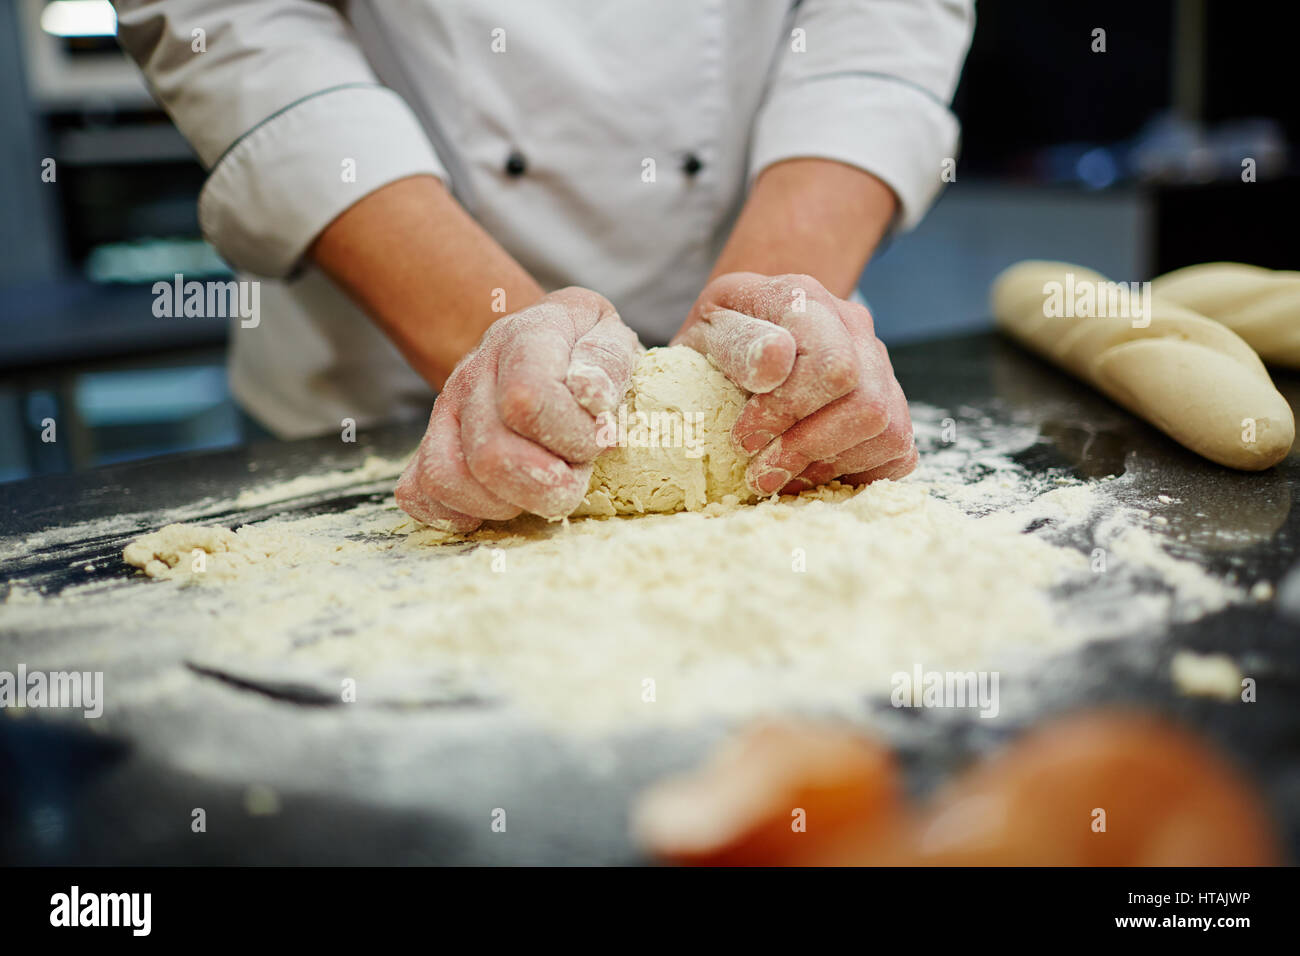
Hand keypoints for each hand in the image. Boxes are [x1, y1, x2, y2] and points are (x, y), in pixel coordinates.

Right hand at [397, 288, 639, 531]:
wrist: (536, 341)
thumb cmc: (580, 346)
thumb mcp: (607, 332)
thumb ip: (607, 359)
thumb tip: (593, 395)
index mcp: (520, 340)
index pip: (527, 400)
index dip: (573, 436)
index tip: (599, 438)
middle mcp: (471, 372)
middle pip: (490, 454)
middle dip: (547, 485)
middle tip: (573, 472)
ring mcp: (443, 409)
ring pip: (447, 478)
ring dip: (504, 502)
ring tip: (539, 486)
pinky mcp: (428, 442)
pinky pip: (420, 492)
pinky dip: (457, 512)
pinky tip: (498, 502)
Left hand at [674, 272, 915, 494]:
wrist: (749, 338)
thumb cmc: (723, 341)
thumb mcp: (708, 331)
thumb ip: (739, 342)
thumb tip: (776, 360)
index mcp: (808, 300)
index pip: (832, 366)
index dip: (786, 412)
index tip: (743, 439)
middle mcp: (855, 327)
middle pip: (866, 405)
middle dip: (806, 447)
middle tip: (759, 471)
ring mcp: (881, 366)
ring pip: (887, 433)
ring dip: (826, 465)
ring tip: (779, 472)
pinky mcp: (894, 407)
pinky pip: (898, 454)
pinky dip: (852, 473)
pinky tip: (809, 469)